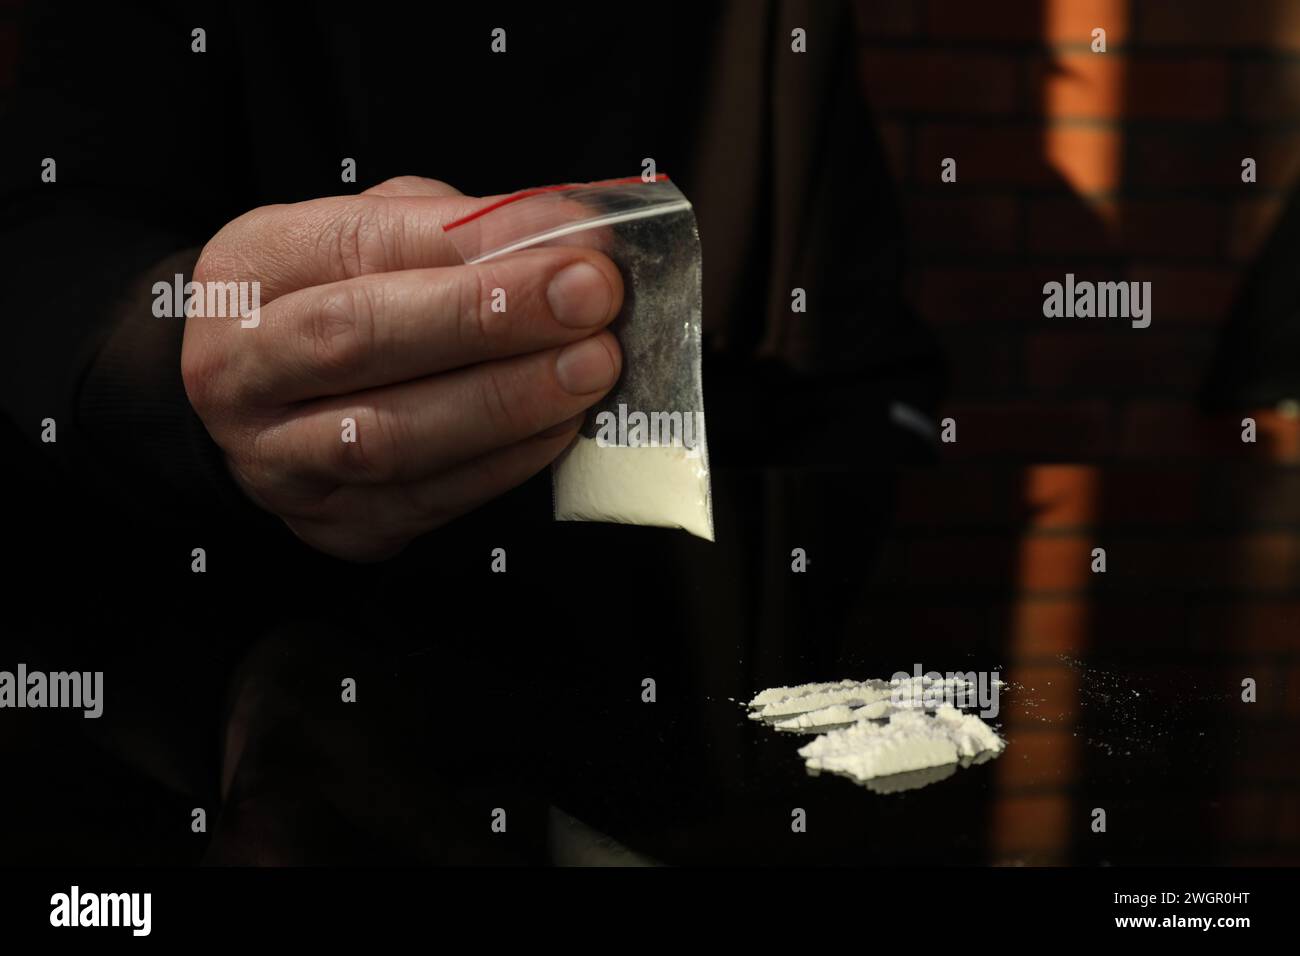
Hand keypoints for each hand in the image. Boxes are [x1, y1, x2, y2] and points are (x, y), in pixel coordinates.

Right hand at [181, 176, 622, 559]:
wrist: (268, 403)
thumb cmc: (341, 299)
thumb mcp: (379, 236)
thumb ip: (461, 229)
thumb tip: (569, 231)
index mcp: (250, 271)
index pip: (359, 246)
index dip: (473, 244)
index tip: (570, 238)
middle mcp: (242, 370)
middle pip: (359, 341)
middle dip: (490, 318)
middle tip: (589, 300)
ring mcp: (280, 461)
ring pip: (391, 437)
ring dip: (508, 400)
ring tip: (592, 365)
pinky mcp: (335, 525)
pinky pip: (428, 500)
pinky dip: (507, 462)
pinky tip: (563, 424)